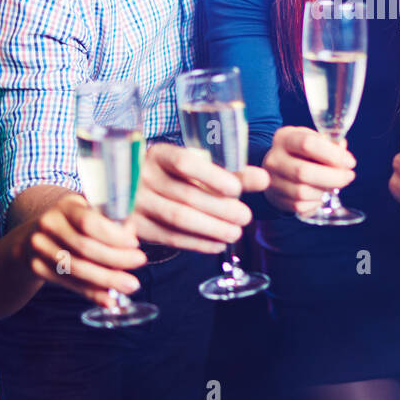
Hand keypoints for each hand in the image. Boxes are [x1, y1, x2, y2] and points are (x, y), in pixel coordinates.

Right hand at [17, 190, 149, 307]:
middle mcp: (48, 224)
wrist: (33, 235)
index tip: (135, 243)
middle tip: (140, 262)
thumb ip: (111, 221)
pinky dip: (92, 293)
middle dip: (116, 258)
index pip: (88, 221)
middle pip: (84, 247)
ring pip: (76, 268)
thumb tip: (132, 235)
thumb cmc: (73, 222)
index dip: (113, 235)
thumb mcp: (89, 212)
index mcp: (65, 206)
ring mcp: (39, 247)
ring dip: (107, 279)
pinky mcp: (37, 267)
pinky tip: (110, 299)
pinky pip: (69, 283)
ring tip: (131, 285)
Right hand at [132, 142, 267, 252]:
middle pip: (186, 195)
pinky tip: (217, 244)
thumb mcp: (199, 169)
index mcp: (159, 154)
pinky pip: (169, 238)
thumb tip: (264, 179)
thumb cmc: (177, 178)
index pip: (185, 162)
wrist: (134, 192)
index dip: (213, 177)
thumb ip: (231, 173)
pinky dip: (197, 243)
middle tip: (246, 217)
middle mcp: (141, 176)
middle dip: (221, 209)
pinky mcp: (134, 227)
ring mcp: (134, 202)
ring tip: (236, 233)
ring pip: (177, 219)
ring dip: (212, 229)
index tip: (236, 190)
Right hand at [261, 125, 355, 216]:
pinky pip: (300, 206)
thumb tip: (345, 159)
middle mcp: (274, 159)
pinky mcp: (277, 200)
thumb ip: (330, 144)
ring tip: (333, 185)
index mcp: (284, 138)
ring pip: (302, 192)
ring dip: (325, 191)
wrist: (279, 169)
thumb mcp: (313, 139)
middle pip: (303, 172)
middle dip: (333, 177)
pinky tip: (321, 193)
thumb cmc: (302, 152)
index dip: (333, 154)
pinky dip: (316, 202)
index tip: (350, 162)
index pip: (307, 144)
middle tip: (349, 177)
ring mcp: (273, 181)